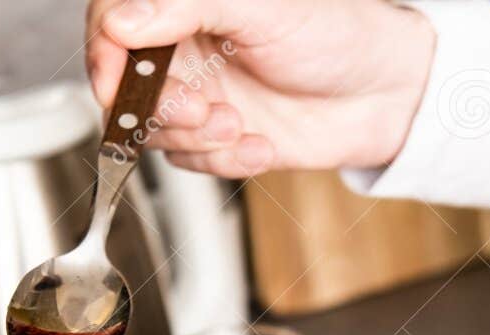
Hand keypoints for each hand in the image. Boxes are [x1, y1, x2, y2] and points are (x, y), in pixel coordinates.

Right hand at [86, 0, 435, 174]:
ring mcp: (195, 95)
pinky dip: (222, 161)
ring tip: (240, 125)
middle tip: (201, 110)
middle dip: (161, 109)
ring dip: (196, 139)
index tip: (116, 82)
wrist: (384, 95)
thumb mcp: (262, 9)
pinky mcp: (213, 138)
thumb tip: (123, 20)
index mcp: (185, 5)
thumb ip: (186, 5)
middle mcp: (182, 48)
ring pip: (152, 133)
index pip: (113, 24)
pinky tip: (261, 144)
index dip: (105, 56)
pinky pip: (187, 163)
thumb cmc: (335, 35)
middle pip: (124, 87)